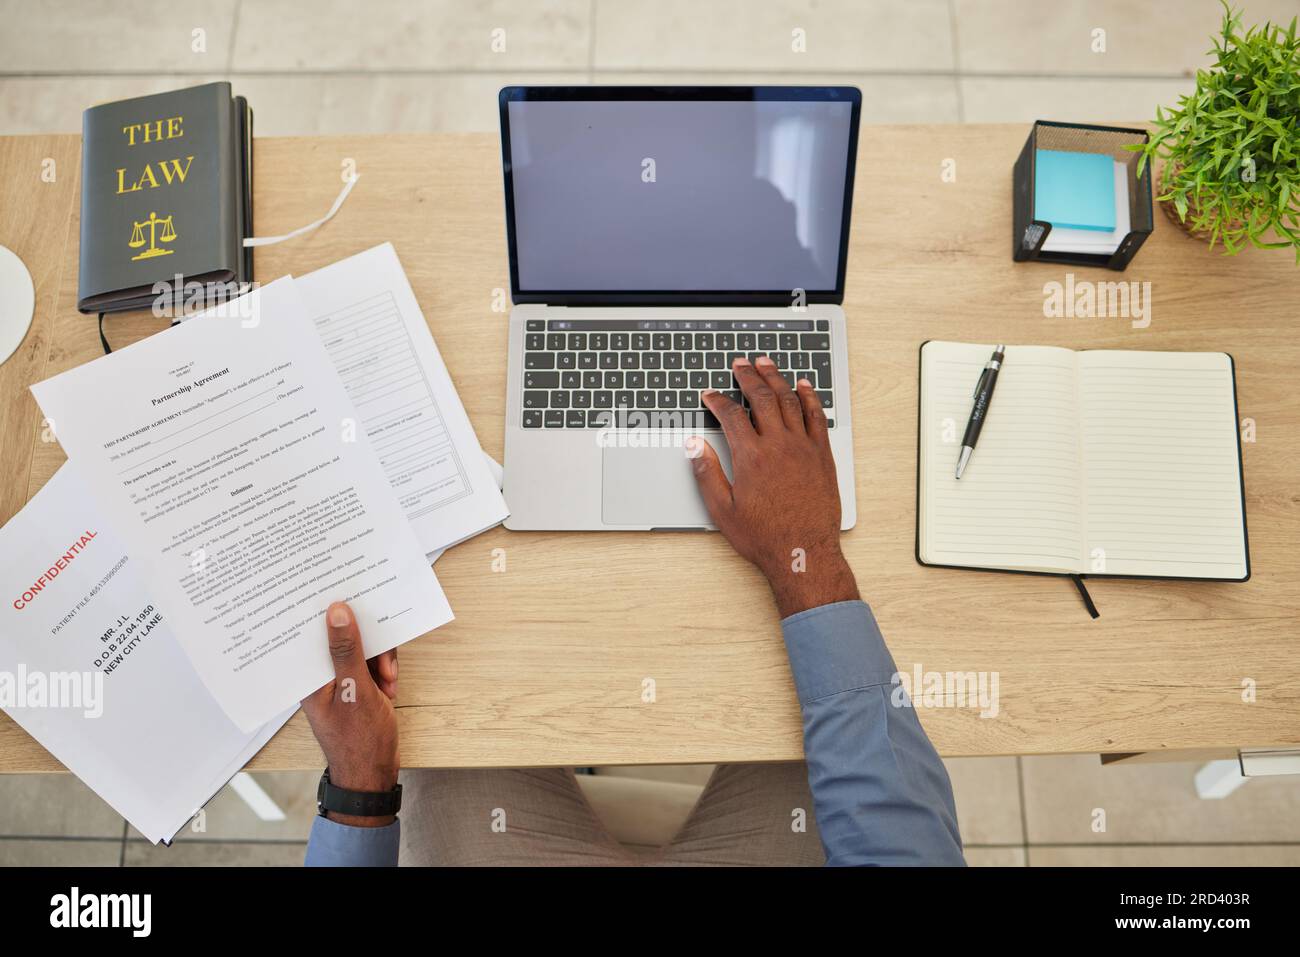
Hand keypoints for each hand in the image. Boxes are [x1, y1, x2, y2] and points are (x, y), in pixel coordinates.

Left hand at [300, 601, 399, 826]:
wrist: (373, 774)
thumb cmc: (359, 741)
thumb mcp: (356, 691)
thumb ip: (347, 650)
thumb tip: (337, 611)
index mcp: (308, 675)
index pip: (313, 631)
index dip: (328, 613)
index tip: (347, 595)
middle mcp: (320, 673)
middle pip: (342, 635)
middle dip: (368, 643)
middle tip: (383, 662)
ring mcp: (340, 678)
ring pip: (362, 646)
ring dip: (381, 659)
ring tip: (387, 680)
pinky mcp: (357, 684)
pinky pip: (371, 661)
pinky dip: (384, 670)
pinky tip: (389, 687)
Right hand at [691, 356, 859, 618]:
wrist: (804, 552)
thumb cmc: (764, 536)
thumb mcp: (723, 509)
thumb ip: (706, 472)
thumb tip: (694, 445)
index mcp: (751, 457)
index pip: (730, 416)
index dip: (717, 401)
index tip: (709, 395)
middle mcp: (778, 445)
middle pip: (761, 398)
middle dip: (748, 377)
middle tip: (740, 363)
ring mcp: (803, 447)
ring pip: (789, 400)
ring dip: (776, 378)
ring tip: (766, 363)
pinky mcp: (822, 455)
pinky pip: (816, 416)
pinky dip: (809, 397)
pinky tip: (803, 385)